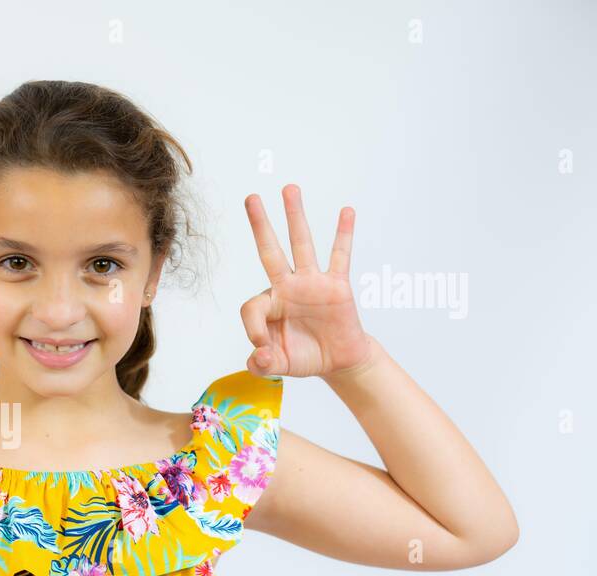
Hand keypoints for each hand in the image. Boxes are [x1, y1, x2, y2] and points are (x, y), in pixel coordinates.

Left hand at [239, 184, 375, 378]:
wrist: (337, 361)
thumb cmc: (303, 358)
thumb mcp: (277, 366)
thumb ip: (262, 364)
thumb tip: (259, 356)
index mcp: (269, 305)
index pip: (252, 306)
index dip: (252, 328)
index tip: (262, 348)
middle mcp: (287, 287)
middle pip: (270, 251)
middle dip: (260, 226)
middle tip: (250, 198)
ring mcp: (312, 283)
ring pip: (301, 245)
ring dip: (295, 217)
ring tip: (289, 189)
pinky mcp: (337, 285)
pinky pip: (340, 256)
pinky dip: (343, 234)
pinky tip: (346, 211)